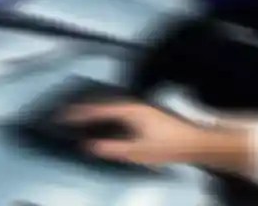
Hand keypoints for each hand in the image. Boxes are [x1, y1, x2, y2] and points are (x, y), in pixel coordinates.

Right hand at [61, 100, 250, 172]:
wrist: (195, 142)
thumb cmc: (170, 145)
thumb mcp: (138, 151)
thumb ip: (113, 148)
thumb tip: (91, 146)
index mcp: (130, 110)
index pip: (98, 109)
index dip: (79, 113)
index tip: (63, 115)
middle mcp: (134, 105)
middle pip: (103, 105)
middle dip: (84, 110)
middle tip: (66, 115)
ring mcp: (140, 109)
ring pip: (111, 109)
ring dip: (95, 113)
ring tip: (79, 119)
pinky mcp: (145, 115)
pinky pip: (119, 113)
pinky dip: (106, 117)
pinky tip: (103, 126)